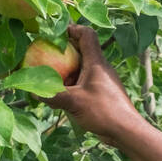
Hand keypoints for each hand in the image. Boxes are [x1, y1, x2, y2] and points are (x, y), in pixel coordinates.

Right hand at [43, 24, 143, 146]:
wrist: (127, 131)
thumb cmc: (104, 111)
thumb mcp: (75, 102)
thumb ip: (53, 95)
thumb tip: (34, 91)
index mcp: (96, 62)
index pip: (87, 35)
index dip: (72, 29)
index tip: (56, 34)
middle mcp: (101, 68)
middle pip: (82, 51)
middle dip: (64, 53)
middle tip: (48, 56)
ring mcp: (103, 81)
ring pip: (83, 69)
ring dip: (68, 72)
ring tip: (52, 79)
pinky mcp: (103, 94)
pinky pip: (86, 83)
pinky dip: (74, 85)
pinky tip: (64, 97)